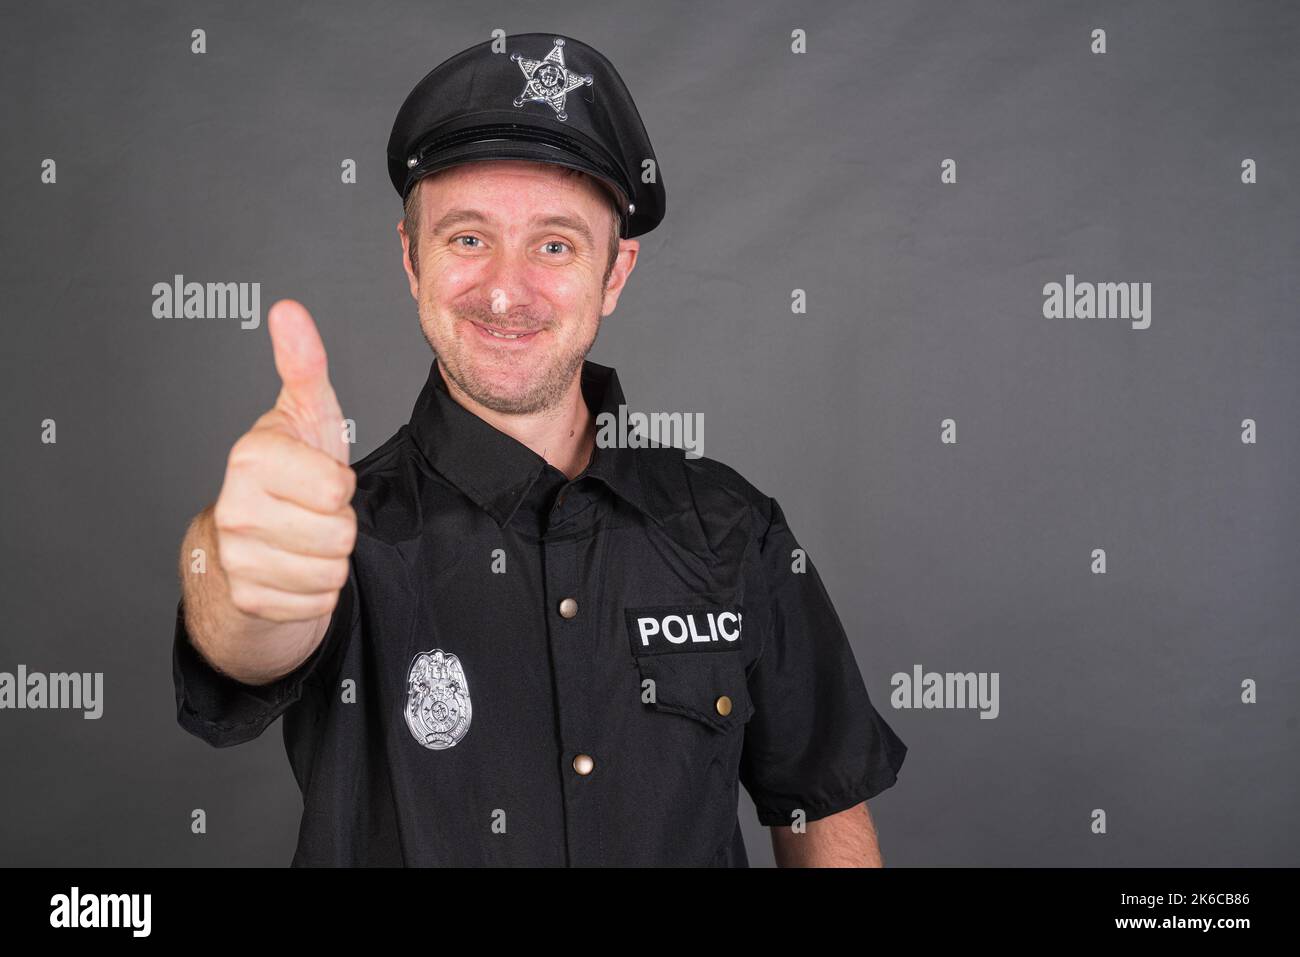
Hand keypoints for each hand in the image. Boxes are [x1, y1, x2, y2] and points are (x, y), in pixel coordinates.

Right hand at [211, 300, 356, 622]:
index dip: (340, 486)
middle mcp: (235, 509)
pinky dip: (316, 592)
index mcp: (251, 458)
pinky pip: (318, 603)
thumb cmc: (287, 473)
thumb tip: (290, 311)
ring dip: (330, 560)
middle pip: (339, 534)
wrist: (244, 543)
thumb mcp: (305, 415)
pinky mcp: (248, 600)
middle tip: (312, 512)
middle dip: (338, 526)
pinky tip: (294, 570)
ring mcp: (238, 558)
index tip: (317, 478)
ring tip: (304, 539)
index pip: (337, 490)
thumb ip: (304, 364)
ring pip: (331, 572)